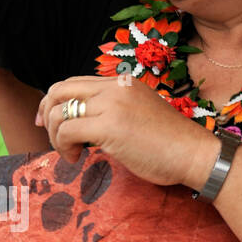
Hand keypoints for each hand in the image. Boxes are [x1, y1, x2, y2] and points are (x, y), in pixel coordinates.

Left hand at [35, 76, 216, 189]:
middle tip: (49, 134)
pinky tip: (77, 159)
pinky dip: (64, 147)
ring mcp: (113, 105)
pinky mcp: (110, 126)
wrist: (194, 154)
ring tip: (71, 153)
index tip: (50, 122)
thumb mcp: (139, 113)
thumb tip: (81, 120)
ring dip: (56, 136)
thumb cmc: (171, 143)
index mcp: (124, 83)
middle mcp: (116, 87)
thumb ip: (114, 109)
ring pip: (59, 112)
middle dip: (46, 113)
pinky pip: (67, 131)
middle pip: (60, 90)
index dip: (55, 101)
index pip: (75, 82)